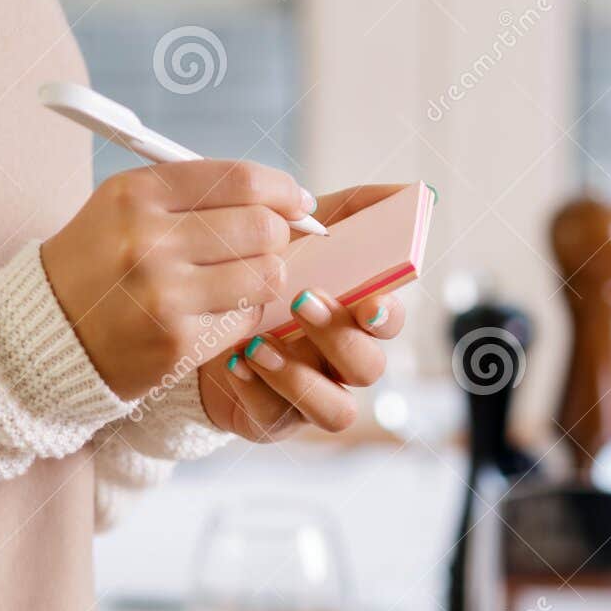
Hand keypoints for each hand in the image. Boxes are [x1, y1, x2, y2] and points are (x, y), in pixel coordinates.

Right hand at [41, 160, 315, 399]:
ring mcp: (164, 296)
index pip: (240, 179)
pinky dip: (243, 312)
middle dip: (278, 234)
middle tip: (268, 242)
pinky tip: (216, 310)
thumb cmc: (101, 262)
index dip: (283, 189)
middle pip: (262, 228)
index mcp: (136, 194)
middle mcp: (148, 241)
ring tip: (240, 276)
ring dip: (265, 275)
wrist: (49, 333)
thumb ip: (199, 193)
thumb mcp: (127, 206)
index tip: (297, 201)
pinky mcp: (178, 343)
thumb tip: (285, 197)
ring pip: (266, 276)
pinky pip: (246, 318)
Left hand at [199, 185, 410, 440]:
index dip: (386, 315)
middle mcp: (342, 361)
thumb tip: (406, 191)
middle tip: (300, 302)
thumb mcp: (304, 235)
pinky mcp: (275, 419)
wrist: (205, 318)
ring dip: (301, 376)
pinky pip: (280, 419)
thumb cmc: (268, 276)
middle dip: (339, 338)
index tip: (367, 300)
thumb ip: (353, 212)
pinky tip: (236, 362)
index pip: (389, 321)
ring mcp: (312, 395)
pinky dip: (259, 390)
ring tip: (259, 343)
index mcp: (355, 318)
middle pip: (369, 366)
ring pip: (337, 409)